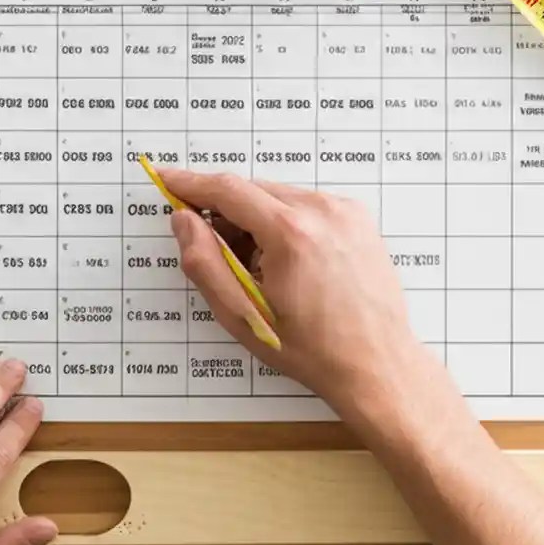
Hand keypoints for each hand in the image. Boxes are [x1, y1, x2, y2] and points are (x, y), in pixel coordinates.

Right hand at [160, 170, 434, 413]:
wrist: (376, 364)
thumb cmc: (313, 349)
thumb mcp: (242, 315)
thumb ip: (204, 263)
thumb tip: (183, 220)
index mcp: (291, 234)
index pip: (228, 190)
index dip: (191, 184)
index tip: (167, 179)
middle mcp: (322, 211)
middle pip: (253, 191)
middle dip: (226, 214)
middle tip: (220, 256)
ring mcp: (345, 211)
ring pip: (279, 197)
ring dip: (258, 221)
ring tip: (262, 271)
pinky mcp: (358, 217)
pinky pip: (306, 206)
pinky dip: (287, 224)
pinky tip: (290, 264)